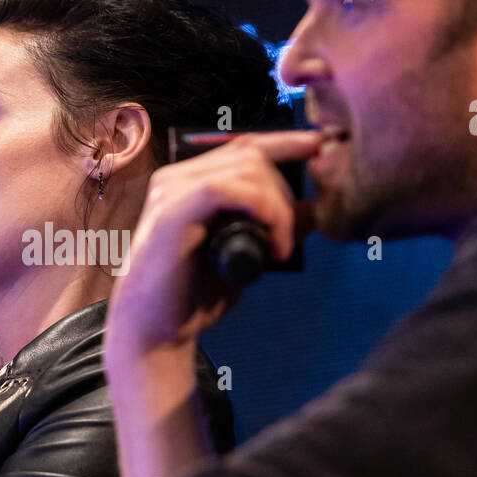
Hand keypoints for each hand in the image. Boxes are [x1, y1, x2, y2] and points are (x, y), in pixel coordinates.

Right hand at [107, 130, 323, 354]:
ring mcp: (172, 191)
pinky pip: (226, 189)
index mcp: (189, 183)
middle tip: (289, 237)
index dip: (285, 143)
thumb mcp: (246, 256)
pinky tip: (271, 243)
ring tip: (279, 248)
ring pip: (246, 167)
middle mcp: (177, 178)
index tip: (320, 148)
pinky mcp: (172, 211)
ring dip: (278, 207)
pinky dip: (262, 211)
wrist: (155, 333)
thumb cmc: (194, 297)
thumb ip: (272, 228)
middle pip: (251, 152)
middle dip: (285, 190)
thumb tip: (314, 209)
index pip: (244, 146)